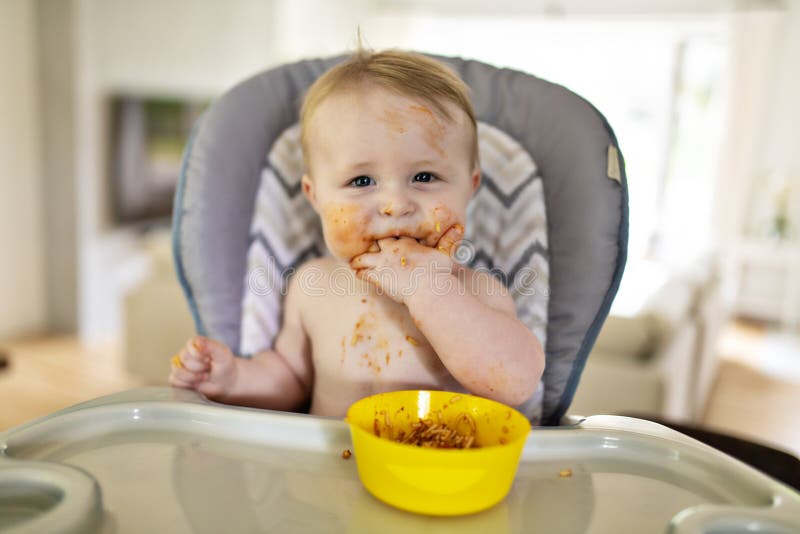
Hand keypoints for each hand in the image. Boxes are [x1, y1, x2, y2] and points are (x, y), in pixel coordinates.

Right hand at [169, 336, 237, 399]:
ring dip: (192, 377)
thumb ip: (210, 345)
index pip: (189, 347)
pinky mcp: (178, 378)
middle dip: (199, 368)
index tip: (210, 360)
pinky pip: (174, 380)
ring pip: (177, 371)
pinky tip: (196, 384)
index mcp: (195, 343)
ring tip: (204, 377)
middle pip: (184, 360)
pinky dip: (185, 384)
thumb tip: (198, 341)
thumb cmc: (225, 365)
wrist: (226, 381)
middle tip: (209, 369)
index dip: (199, 356)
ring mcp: (180, 366)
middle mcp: (185, 353)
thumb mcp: (222, 353)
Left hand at [349, 225, 463, 303]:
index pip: (393, 233)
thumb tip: (460, 229)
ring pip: (364, 257)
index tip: (385, 237)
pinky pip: (363, 273)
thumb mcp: (446, 256)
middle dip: (370, 243)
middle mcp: (392, 249)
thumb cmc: (439, 274)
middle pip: (375, 241)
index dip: (388, 235)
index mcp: (407, 243)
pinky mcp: (378, 276)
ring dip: (359, 260)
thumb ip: (449, 243)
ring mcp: (383, 262)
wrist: (429, 288)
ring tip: (355, 262)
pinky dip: (359, 273)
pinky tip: (357, 273)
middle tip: (364, 245)